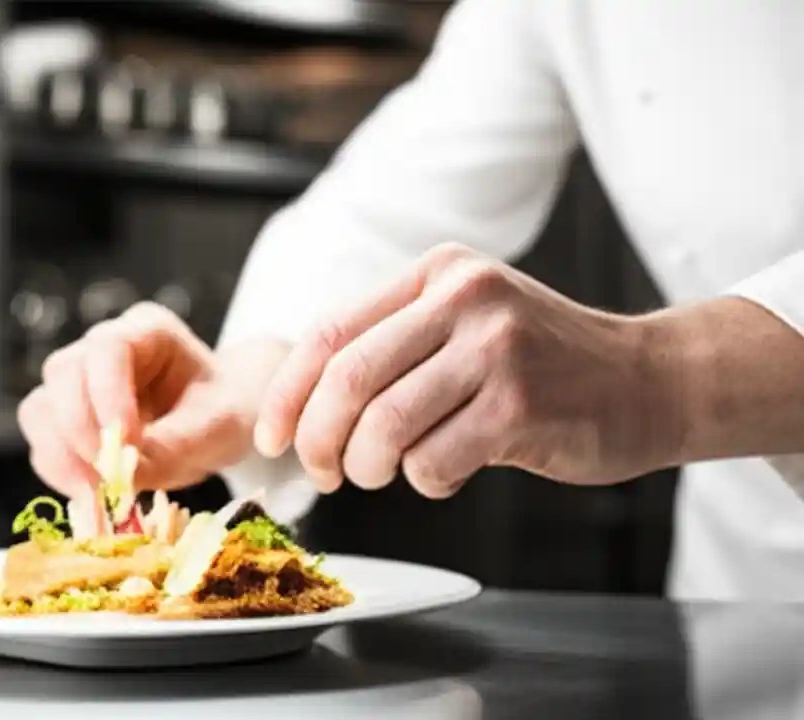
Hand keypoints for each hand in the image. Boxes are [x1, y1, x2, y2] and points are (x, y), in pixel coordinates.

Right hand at [18, 302, 274, 494]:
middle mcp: (102, 348)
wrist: (216, 424)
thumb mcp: (219, 427)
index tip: (126, 442)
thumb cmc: (223, 412)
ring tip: (99, 492)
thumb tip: (126, 472)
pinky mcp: (65, 420)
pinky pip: (43, 443)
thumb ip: (179, 444)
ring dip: (62, 456)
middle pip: (62, 373)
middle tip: (110, 475)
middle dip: (80, 429)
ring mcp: (78, 382)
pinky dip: (61, 472)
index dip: (107, 394)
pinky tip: (93, 494)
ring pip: (41, 408)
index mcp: (148, 331)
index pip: (108, 348)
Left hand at [253, 243, 680, 497]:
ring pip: (386, 423)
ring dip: (367, 466)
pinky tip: (444, 473)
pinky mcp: (523, 406)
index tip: (272, 435)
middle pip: (348, 376)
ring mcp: (498, 350)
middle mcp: (466, 298)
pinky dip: (424, 481)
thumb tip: (301, 402)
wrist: (647, 381)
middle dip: (317, 437)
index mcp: (438, 273)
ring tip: (379, 473)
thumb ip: (393, 343)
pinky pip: (434, 461)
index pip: (331, 330)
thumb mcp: (465, 322)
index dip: (287, 391)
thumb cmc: (539, 364)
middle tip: (319, 470)